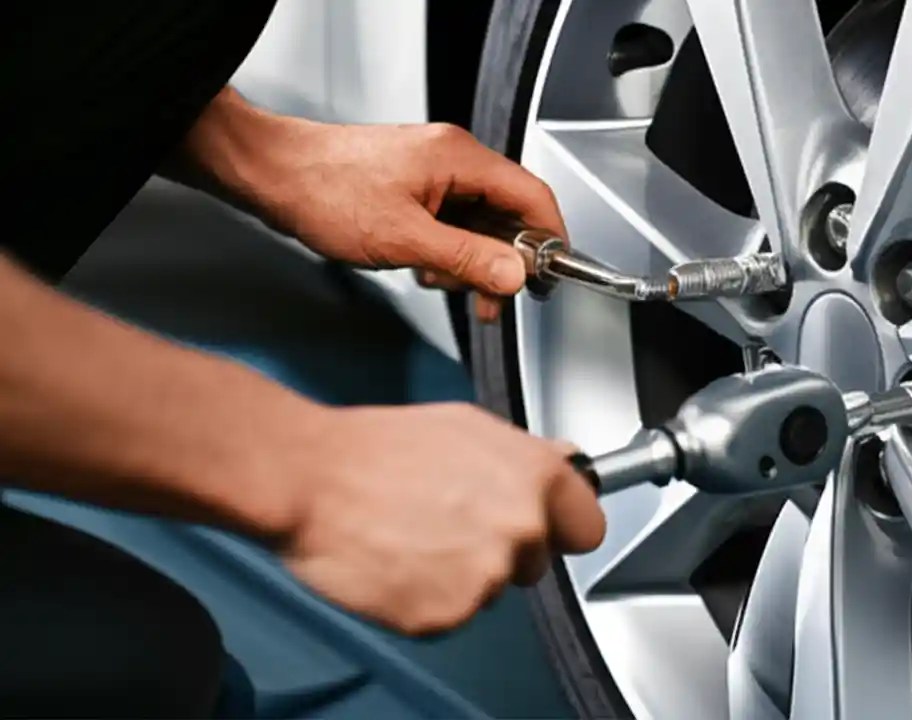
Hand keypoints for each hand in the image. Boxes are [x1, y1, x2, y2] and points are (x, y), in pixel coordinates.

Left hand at [257, 121, 566, 321]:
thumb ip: (467, 258)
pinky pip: (452, 222)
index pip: (531, 194)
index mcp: (459, 158)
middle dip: (502, 260)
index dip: (549, 237)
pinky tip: (424, 267)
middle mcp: (452, 159)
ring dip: (469, 260)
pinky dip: (447, 251)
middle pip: (508, 212)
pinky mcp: (414, 187)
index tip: (551, 274)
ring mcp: (433, 172)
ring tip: (442, 280)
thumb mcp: (404, 238)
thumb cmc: (323, 190)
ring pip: (478, 222)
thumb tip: (515, 275)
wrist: (270, 175)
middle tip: (491, 297)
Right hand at [280, 403, 603, 633]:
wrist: (310, 479)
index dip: (562, 527)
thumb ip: (525, 453)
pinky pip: (450, 614)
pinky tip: (398, 561)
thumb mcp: (466, 426)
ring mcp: (485, 576)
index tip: (548, 528)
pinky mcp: (445, 614)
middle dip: (504, 550)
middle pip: (536, 562)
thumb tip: (564, 461)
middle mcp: (520, 528)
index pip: (587, 526)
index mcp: (534, 477)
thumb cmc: (376, 449)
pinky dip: (426, 597)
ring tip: (413, 534)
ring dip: (461, 574)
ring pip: (490, 589)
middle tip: (451, 523)